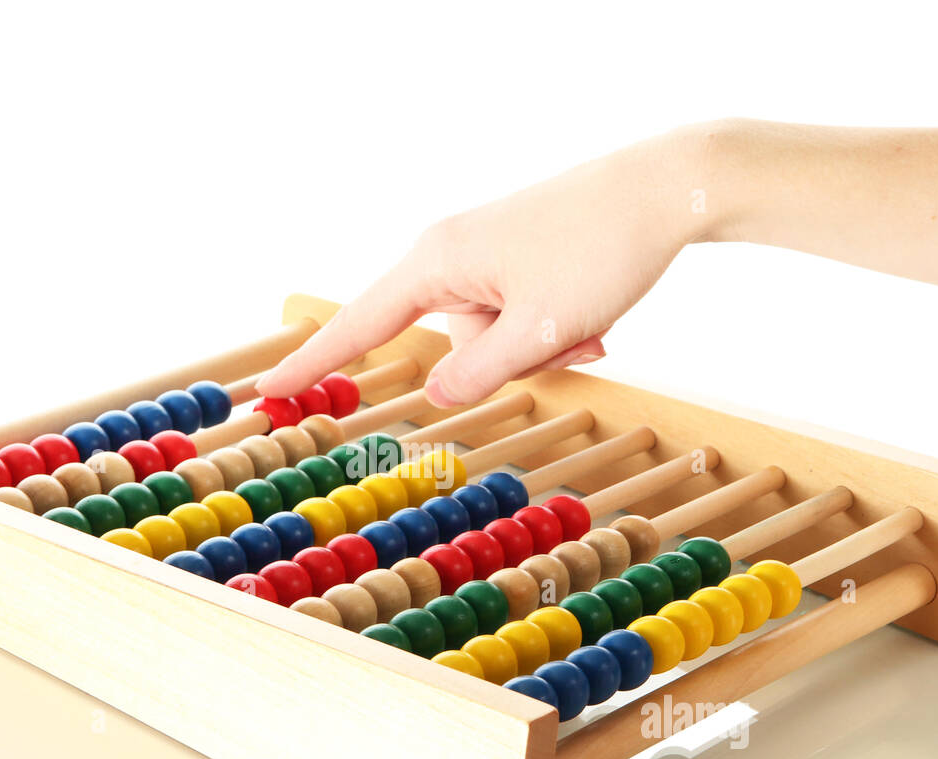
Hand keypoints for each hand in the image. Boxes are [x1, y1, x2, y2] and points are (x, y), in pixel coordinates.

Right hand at [257, 125, 710, 406]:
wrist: (670, 187)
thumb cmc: (600, 250)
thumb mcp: (538, 328)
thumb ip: (479, 371)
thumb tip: (437, 392)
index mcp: (438, 261)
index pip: (359, 324)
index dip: (314, 363)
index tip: (268, 389)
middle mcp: (452, 252)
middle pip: (453, 340)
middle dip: (509, 358)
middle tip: (569, 339)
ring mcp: (487, 251)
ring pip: (494, 333)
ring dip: (542, 345)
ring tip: (592, 324)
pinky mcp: (519, 253)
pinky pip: (519, 312)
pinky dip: (553, 327)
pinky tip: (595, 316)